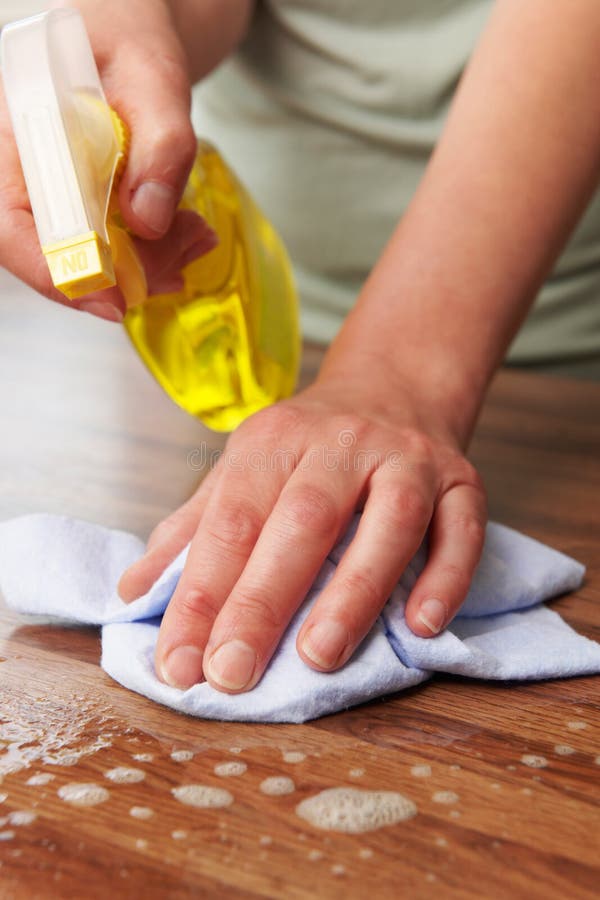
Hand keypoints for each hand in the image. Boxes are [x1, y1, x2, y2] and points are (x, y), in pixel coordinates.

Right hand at [0, 0, 212, 320]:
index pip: (10, 220)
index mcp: (18, 125)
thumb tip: (149, 220)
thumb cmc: (128, 36)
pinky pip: (105, 245)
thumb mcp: (154, 75)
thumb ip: (160, 141)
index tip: (110, 299)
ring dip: (144, 266)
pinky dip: (148, 254)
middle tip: (179, 263)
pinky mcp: (79, 202)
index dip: (53, 270)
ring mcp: (50, 188)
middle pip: (51, 251)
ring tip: (194, 239)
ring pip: (83, 255)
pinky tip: (182, 237)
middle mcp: (23, 165)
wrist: (130, 33)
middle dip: (121, 272)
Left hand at [119, 370, 486, 693]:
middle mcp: (341, 443)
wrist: (394, 386)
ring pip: (387, 523)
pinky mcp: (461, 481)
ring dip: (353, 593)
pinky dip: (445, 578)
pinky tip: (420, 626)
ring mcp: (407, 459)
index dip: (201, 594)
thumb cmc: (310, 447)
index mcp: (274, 441)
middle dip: (263, 601)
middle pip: (302, 521)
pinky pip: (460, 529)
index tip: (179, 663)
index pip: (231, 521)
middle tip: (232, 673)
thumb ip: (192, 528)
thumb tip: (134, 592)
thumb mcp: (243, 468)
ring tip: (318, 657)